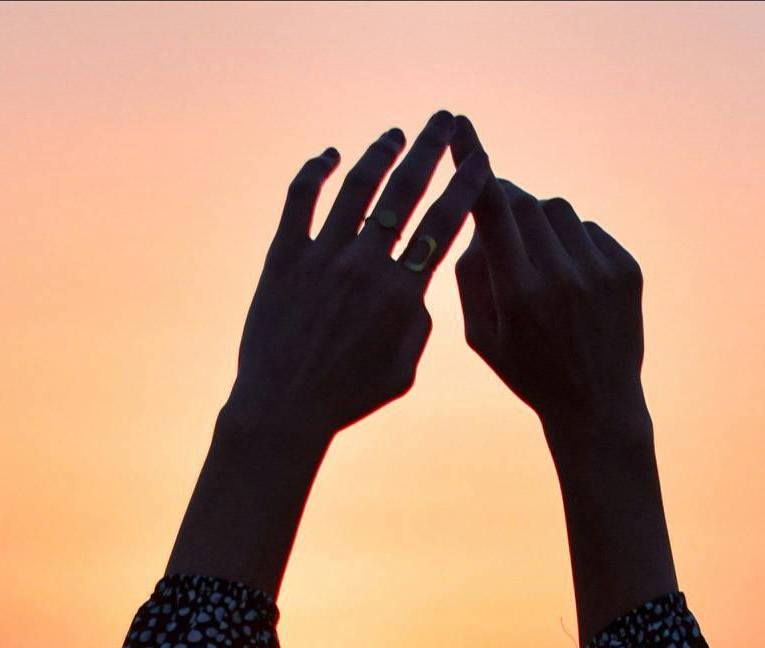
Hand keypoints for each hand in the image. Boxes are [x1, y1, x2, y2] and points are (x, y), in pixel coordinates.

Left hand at [227, 113, 489, 443]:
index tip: (480, 161)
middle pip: (406, 190)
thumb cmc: (347, 398)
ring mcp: (323, 256)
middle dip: (432, 149)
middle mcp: (365, 265)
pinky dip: (317, 170)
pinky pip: (300, 198)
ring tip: (396, 133)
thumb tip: (418, 286)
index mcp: (401, 294)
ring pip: (358, 186)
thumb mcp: (401, 371)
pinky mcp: (284, 257)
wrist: (284, 410)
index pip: (443, 225)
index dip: (465, 187)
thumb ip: (418, 324)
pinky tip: (330, 156)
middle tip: (445, 119)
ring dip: (381, 151)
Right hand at [455, 174, 647, 434]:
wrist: (596, 407)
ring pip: (559, 212)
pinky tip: (571, 282)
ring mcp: (599, 272)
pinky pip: (589, 231)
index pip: (493, 212)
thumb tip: (478, 220)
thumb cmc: (529, 372)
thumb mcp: (483, 336)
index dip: (474, 166)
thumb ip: (470, 274)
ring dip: (541, 224)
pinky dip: (573, 243)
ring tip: (540, 265)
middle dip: (508, 200)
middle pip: (527, 203)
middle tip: (499, 212)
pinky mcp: (626, 270)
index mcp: (520, 295)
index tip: (460, 128)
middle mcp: (562, 277)